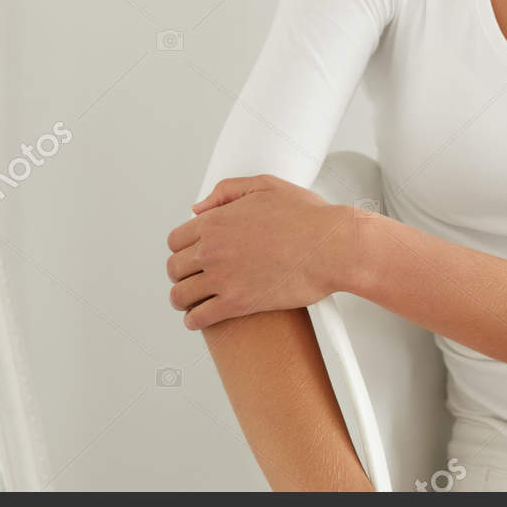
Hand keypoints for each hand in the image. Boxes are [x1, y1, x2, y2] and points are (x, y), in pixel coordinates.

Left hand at [165, 174, 367, 330]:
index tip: (190, 256)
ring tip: (191, 302)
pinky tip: (199, 319)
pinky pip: (199, 318)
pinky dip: (194, 321)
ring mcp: (223, 278)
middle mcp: (213, 249)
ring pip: (180, 296)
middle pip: (174, 268)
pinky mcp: (238, 303)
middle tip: (192, 279)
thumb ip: (226, 192)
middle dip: (181, 274)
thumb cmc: (307, 216)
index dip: (182, 249)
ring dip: (183, 300)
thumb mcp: (264, 185)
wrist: (332, 246)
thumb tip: (198, 208)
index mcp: (216, 221)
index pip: (175, 240)